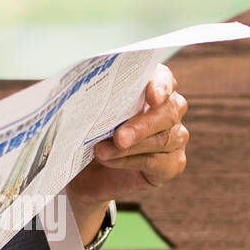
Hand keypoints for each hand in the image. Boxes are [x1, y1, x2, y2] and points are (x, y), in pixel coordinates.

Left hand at [67, 63, 189, 215]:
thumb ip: (90, 98)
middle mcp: (168, 110)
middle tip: (118, 136)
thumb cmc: (86, 132)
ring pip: (165, 139)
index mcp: (150, 87)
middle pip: (169, 111)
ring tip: (101, 151)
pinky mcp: (172, 163)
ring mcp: (174, 137)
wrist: (83, 171)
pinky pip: (160, 163)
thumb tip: (75, 88)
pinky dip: (131, 162)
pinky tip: (109, 161)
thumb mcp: (84, 113)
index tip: (151, 95)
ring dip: (130, 147)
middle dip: (142, 124)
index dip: (161, 85)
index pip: (164, 78)